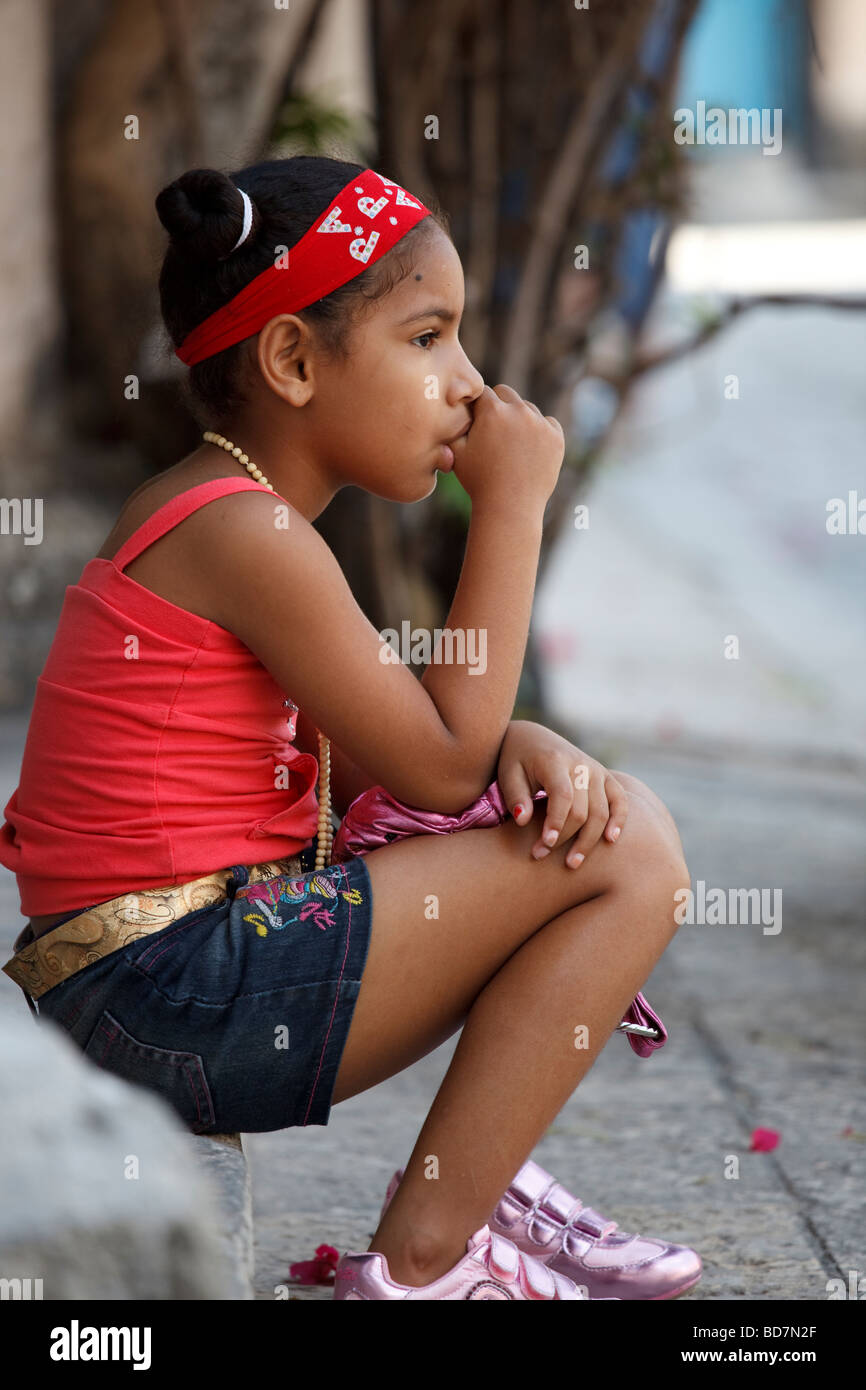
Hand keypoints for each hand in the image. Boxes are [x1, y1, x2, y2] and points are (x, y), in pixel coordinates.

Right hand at [450, 384, 563, 512]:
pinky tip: (528, 449)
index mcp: (492, 411)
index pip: (483, 392)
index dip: (477, 406)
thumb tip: (457, 408)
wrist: (510, 507)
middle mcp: (519, 411)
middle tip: (493, 430)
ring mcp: (540, 424)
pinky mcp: (556, 437)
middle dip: (498, 406)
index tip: (476, 421)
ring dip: (519, 418)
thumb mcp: (455, 452)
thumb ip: (455, 424)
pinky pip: (547, 422)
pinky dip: (539, 431)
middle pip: (506, 393)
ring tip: (510, 445)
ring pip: (527, 408)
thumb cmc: (478, 481)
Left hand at [496, 720, 627, 867]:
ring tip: (573, 863)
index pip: (562, 796)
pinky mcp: (605, 777)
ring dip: (589, 840)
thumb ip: (516, 796)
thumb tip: (522, 820)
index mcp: (555, 760)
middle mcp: (581, 764)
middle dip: (564, 838)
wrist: (533, 738)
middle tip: (541, 856)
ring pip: (601, 811)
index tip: (543, 846)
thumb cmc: (516, 760)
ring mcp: (596, 770)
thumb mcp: (508, 774)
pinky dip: (619, 820)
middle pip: (582, 809)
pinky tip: (610, 841)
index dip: (556, 823)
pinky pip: (620, 800)